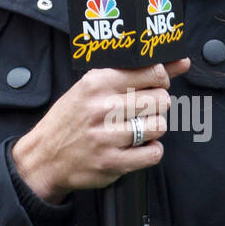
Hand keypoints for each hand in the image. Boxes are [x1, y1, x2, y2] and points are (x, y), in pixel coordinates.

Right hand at [11, 57, 190, 203]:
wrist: (43, 157)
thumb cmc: (72, 119)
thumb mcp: (92, 87)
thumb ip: (135, 73)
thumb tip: (181, 62)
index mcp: (97, 83)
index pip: (152, 72)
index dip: (161, 80)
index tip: (154, 86)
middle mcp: (102, 108)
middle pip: (161, 100)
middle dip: (156, 106)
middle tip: (140, 111)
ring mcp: (107, 137)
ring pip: (160, 126)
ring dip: (153, 129)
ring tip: (136, 129)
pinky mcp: (112, 163)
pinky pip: (154, 153)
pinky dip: (151, 151)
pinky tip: (137, 147)